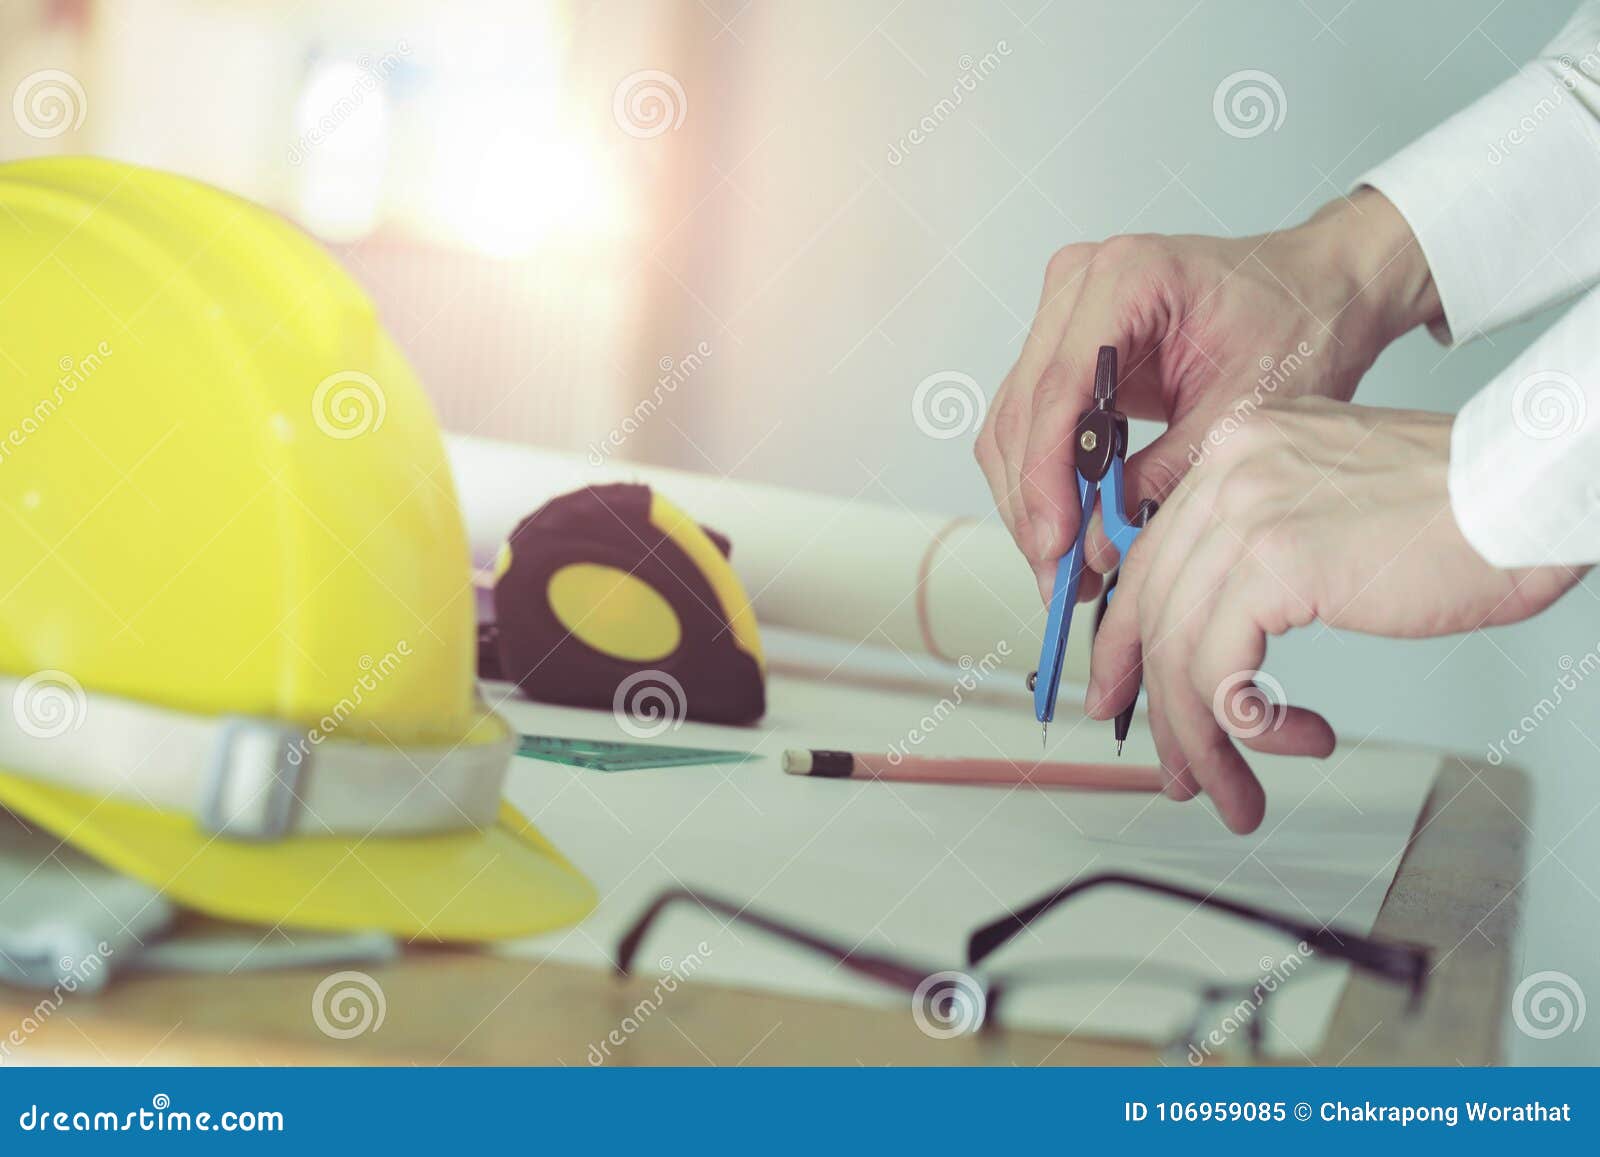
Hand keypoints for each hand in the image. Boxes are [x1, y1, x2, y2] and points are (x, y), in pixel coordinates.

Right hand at [974, 189, 1440, 602]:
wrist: (1314, 290)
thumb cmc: (1294, 324)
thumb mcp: (1242, 411)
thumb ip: (1163, 475)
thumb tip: (1098, 544)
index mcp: (1126, 278)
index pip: (1058, 390)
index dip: (1046, 478)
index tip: (1055, 543)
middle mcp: (1079, 284)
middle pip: (1022, 411)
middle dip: (1034, 503)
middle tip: (1058, 575)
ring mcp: (1064, 312)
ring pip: (1014, 422)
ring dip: (1030, 499)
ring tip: (1065, 564)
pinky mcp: (1065, 343)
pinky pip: (1033, 420)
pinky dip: (1044, 479)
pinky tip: (1068, 526)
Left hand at [1087, 398, 1585, 832]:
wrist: (1526, 493)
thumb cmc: (1459, 509)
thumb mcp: (1332, 509)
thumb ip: (1267, 546)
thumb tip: (1221, 625)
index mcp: (1237, 451)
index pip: (1152, 556)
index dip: (1128, 636)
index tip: (1124, 689)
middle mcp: (1229, 470)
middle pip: (1154, 606)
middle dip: (1157, 703)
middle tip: (1173, 765)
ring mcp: (1247, 512)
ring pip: (1180, 649)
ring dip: (1201, 738)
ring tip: (1230, 787)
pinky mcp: (1276, 563)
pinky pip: (1220, 669)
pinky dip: (1244, 724)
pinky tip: (1286, 738)